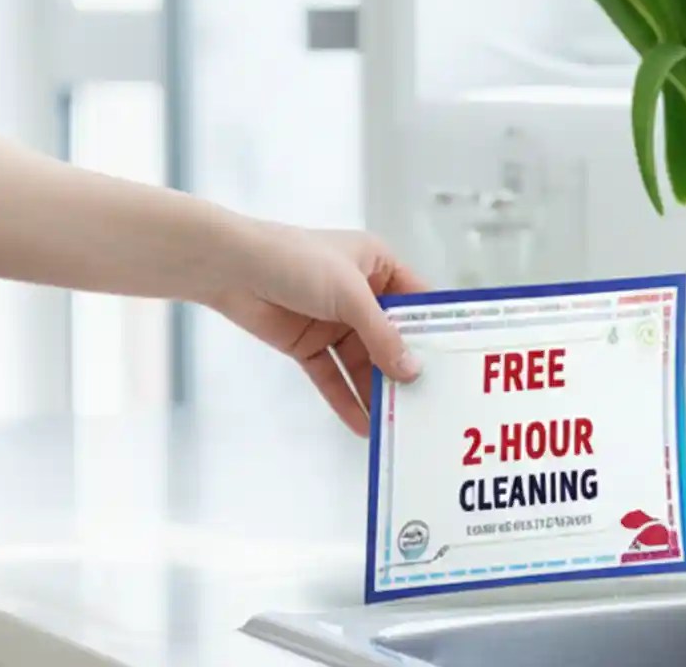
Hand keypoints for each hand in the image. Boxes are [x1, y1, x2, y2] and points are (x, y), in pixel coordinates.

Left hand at [209, 222, 425, 435]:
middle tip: (429, 401)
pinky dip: (347, 400)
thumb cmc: (294, 260)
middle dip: (406, 369)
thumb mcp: (350, 295)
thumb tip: (412, 371)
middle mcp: (360, 295)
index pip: (418, 301)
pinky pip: (334, 377)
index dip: (435, 330)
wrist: (229, 268)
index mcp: (378, 266)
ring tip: (399, 422)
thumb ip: (382, 336)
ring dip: (377, 391)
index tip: (456, 361)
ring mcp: (333, 322)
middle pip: (391, 338)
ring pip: (363, 363)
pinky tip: (364, 425)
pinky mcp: (308, 345)